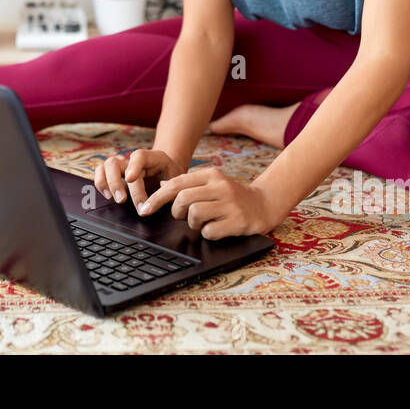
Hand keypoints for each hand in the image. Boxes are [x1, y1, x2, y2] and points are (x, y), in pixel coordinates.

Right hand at [95, 149, 185, 213]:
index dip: (133, 166)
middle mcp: (133, 161)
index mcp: (150, 157)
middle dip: (117, 183)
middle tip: (123, 200)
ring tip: (115, 199)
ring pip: (106, 167)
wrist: (168, 168)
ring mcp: (123, 167)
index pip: (138, 156)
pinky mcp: (116, 174)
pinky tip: (108, 196)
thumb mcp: (176, 178)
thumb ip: (170, 188)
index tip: (130, 179)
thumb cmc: (171, 175)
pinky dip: (101, 184)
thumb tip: (162, 200)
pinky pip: (101, 173)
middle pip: (116, 164)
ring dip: (107, 184)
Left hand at [136, 167, 282, 239]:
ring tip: (203, 222)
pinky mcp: (238, 222)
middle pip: (182, 199)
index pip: (176, 183)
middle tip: (182, 217)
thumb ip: (188, 184)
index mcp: (212, 175)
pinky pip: (209, 231)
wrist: (265, 204)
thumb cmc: (232, 196)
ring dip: (193, 223)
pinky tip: (216, 228)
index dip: (157, 197)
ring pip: (194, 215)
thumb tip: (161, 185)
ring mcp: (230, 204)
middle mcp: (221, 186)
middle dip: (176, 212)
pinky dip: (207, 233)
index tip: (144, 209)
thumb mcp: (212, 184)